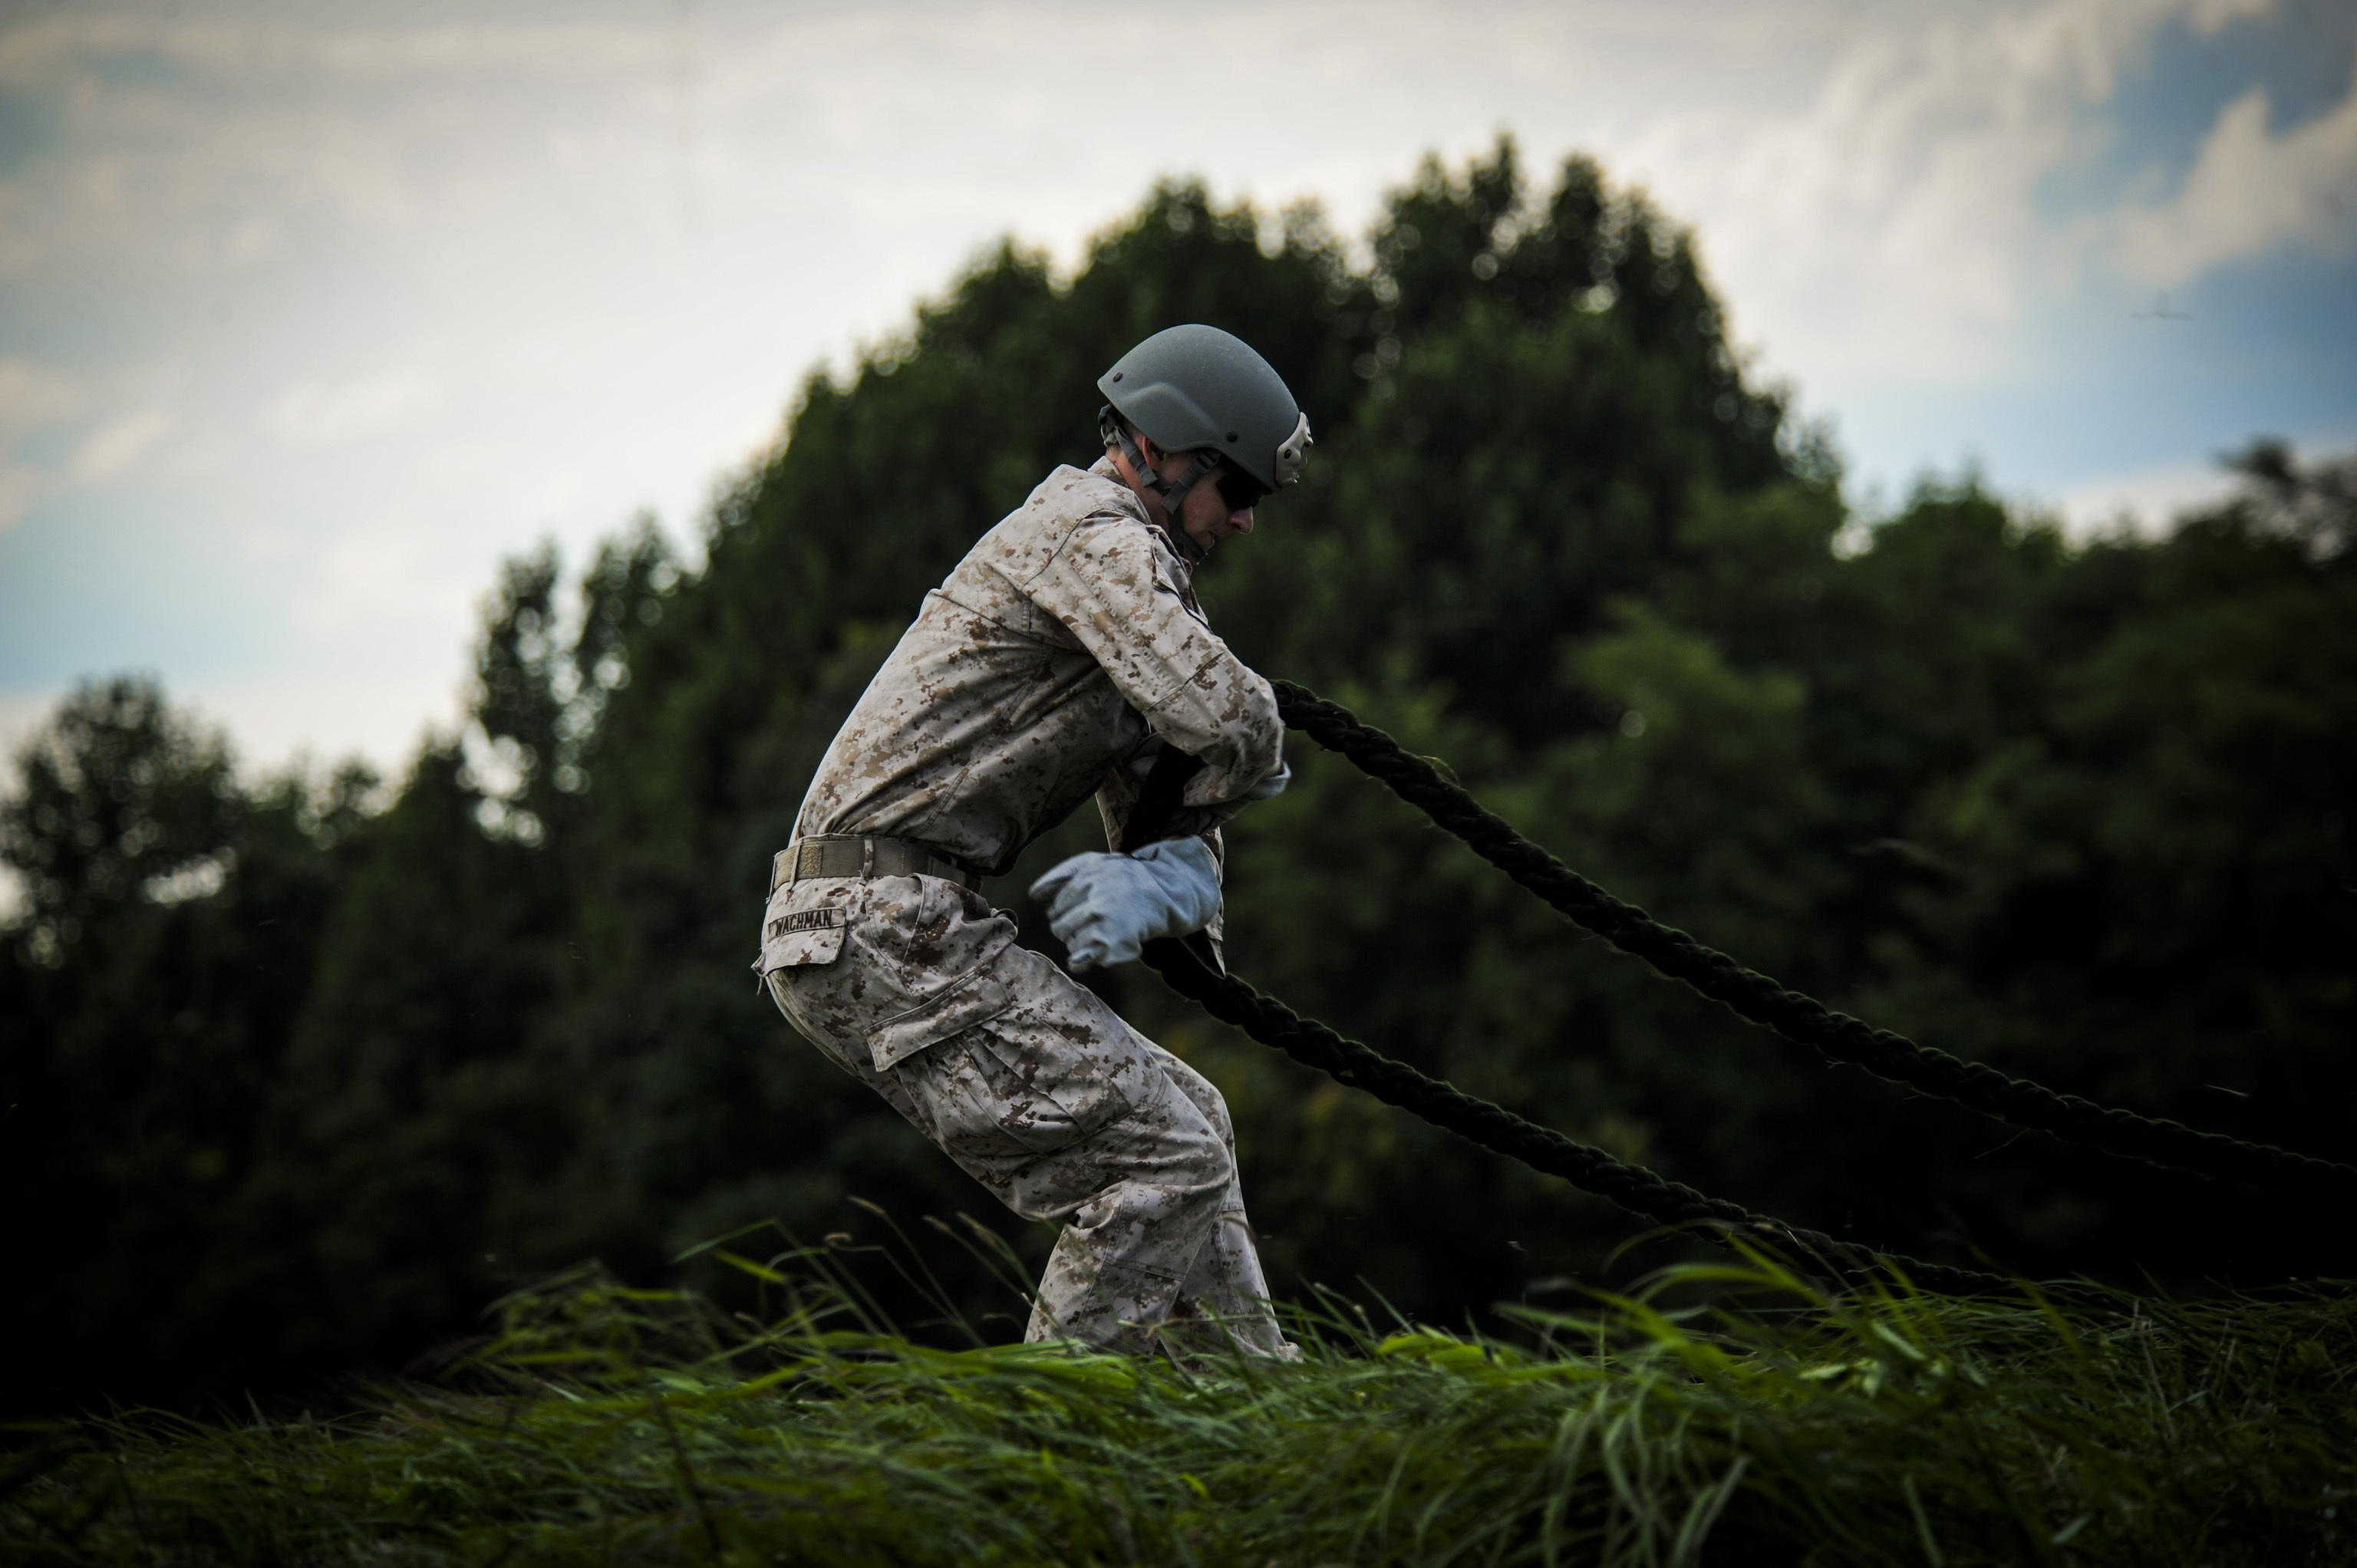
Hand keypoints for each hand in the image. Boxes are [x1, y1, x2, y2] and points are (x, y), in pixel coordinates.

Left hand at [1028, 838, 1221, 970]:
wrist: (1167, 894)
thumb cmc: (1126, 878)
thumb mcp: (1095, 864)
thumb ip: (1061, 875)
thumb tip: (1033, 895)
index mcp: (1089, 878)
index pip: (1057, 907)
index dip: (1068, 911)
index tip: (1087, 907)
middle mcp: (1096, 901)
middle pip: (1059, 927)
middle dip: (1070, 929)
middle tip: (1094, 923)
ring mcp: (1106, 925)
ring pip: (1071, 944)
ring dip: (1080, 943)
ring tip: (1100, 934)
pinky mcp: (1115, 947)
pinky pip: (1081, 960)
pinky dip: (1082, 960)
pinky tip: (1091, 954)